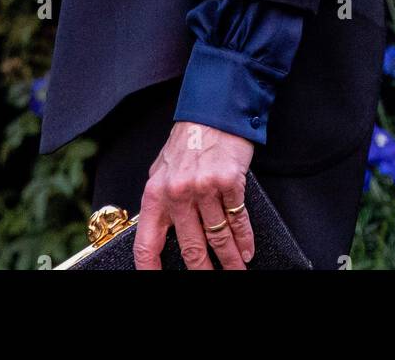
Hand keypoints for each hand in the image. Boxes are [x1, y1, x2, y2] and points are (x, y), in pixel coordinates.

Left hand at [133, 120, 254, 269]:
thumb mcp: (163, 168)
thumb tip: (160, 233)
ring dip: (230, 261)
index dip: (150, 270)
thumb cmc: (188, 140)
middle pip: (190, 248)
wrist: (213, 111)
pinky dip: (244, 239)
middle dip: (202, 272)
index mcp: (156, 193)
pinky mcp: (229, 181)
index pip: (147, 243)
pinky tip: (247, 250)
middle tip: (209, 282)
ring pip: (217, 237)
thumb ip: (162, 200)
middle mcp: (178, 193)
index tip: (157, 282)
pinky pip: (237, 219)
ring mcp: (204, 188)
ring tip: (236, 271)